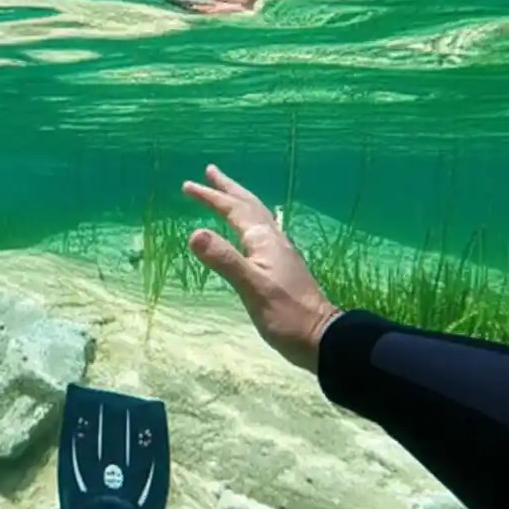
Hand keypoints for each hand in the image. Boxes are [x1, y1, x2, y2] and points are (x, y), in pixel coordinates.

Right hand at [182, 165, 339, 372]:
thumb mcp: (251, 288)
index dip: (212, 197)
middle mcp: (273, 240)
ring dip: (239, 201)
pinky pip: (260, 231)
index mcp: (265, 241)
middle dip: (228, 189)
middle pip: (249, 206)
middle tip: (210, 172)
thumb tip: (194, 233)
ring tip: (227, 193)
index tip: (188, 186)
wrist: (320, 337)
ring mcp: (279, 253)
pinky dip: (247, 221)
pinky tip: (247, 230)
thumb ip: (224, 260)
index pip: (234, 210)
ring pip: (257, 217)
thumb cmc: (286, 314)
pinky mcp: (281, 266)